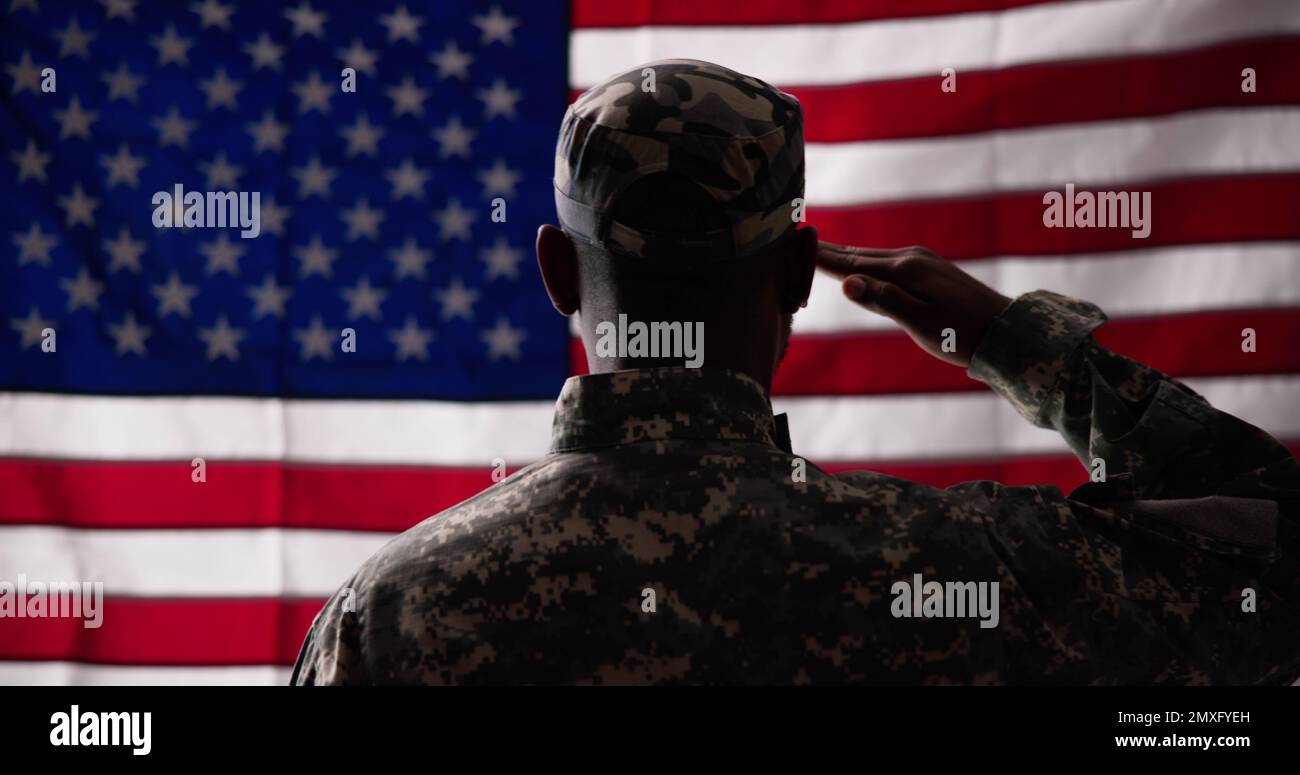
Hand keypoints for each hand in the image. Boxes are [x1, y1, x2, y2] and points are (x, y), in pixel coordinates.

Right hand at [815, 241, 1012, 367]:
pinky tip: (864, 266)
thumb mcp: (919, 322)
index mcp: (904, 269)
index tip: (792, 243)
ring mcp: (923, 261)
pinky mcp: (931, 270)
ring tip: (821, 251)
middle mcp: (911, 258)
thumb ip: (882, 300)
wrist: (1005, 331)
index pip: (850, 263)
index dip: (820, 257)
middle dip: (827, 250)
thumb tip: (845, 283)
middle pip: (858, 254)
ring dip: (845, 254)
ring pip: (873, 257)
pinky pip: (887, 262)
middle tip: (796, 240)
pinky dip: (866, 262)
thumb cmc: (960, 334)